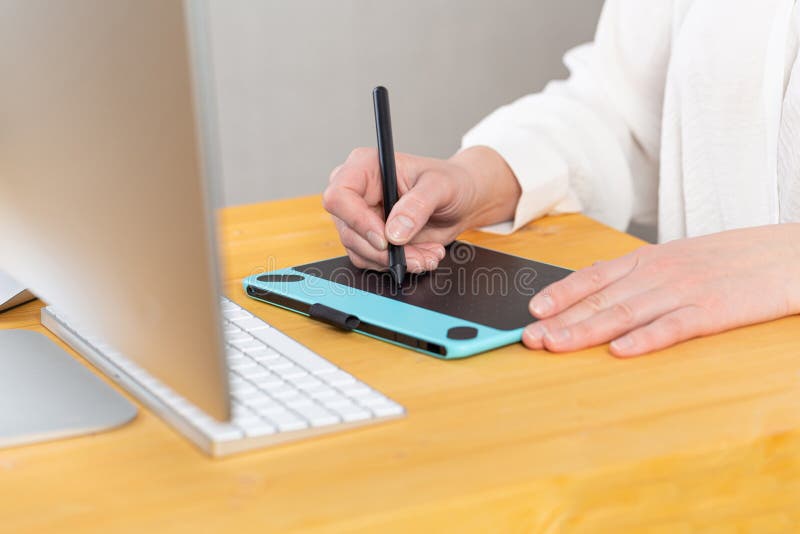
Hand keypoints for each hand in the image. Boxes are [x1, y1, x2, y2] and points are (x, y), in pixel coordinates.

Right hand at [323, 146, 519, 271]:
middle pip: (347, 229)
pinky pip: (371, 260)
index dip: (357, 221)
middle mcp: (357, 192)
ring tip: (428, 254)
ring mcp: (360, 217)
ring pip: (359, 250)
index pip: (339, 196)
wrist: (460, 201)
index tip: (385, 239)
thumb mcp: (440, 187)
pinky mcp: (370, 238)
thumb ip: (418, 205)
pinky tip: (422, 255)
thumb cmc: (450, 182)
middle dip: (383, 250)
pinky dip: (398, 264)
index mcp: (366, 167)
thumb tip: (394, 232)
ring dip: (395, 260)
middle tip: (416, 255)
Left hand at [523, 224, 799, 356]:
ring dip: (586, 331)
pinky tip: (621, 351)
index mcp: (649, 259)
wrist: (790, 253)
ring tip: (555, 346)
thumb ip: (640, 275)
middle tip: (528, 338)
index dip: (560, 294)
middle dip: (560, 320)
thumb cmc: (732, 259)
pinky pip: (674, 327)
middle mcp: (659, 273)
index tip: (532, 311)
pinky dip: (646, 339)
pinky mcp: (714, 311)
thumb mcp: (679, 258)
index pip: (593, 276)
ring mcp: (685, 291)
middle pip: (601, 299)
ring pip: (625, 313)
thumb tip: (599, 283)